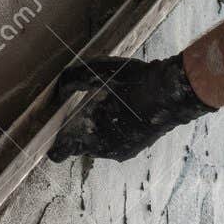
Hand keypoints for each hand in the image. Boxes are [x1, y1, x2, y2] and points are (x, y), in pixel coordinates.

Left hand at [46, 55, 215, 162]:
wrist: (173, 92)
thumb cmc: (136, 82)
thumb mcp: (100, 73)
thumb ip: (74, 79)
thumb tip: (59, 88)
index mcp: (92, 136)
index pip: (63, 151)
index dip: (56, 144)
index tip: (51, 139)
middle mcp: (106, 149)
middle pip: (81, 144)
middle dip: (78, 131)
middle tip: (81, 112)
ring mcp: (123, 150)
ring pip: (99, 143)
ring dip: (97, 129)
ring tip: (104, 107)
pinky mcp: (137, 147)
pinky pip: (116, 141)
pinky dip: (113, 129)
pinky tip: (121, 111)